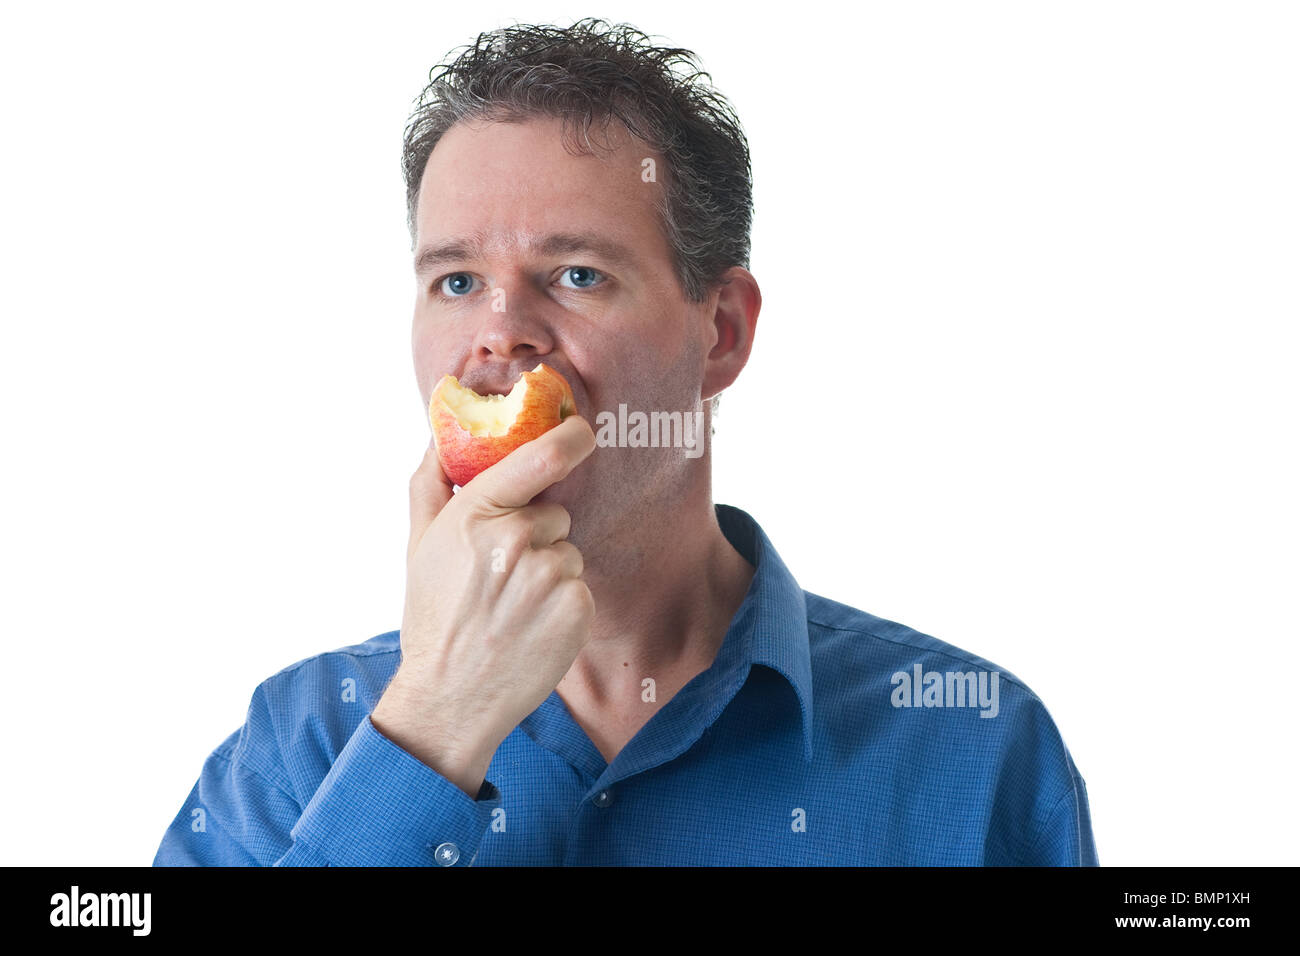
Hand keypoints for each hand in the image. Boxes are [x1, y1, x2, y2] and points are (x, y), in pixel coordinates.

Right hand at [371, 415, 596, 795]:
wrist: (450, 698)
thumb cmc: (434, 620)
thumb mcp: (418, 547)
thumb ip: (430, 486)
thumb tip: (437, 440)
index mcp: (476, 514)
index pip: (539, 458)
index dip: (569, 437)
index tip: (582, 430)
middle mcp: (516, 538)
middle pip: (555, 513)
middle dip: (536, 536)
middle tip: (501, 576)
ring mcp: (549, 575)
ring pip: (568, 552)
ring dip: (550, 573)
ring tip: (514, 607)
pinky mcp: (576, 608)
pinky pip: (580, 587)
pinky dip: (564, 604)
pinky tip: (533, 627)